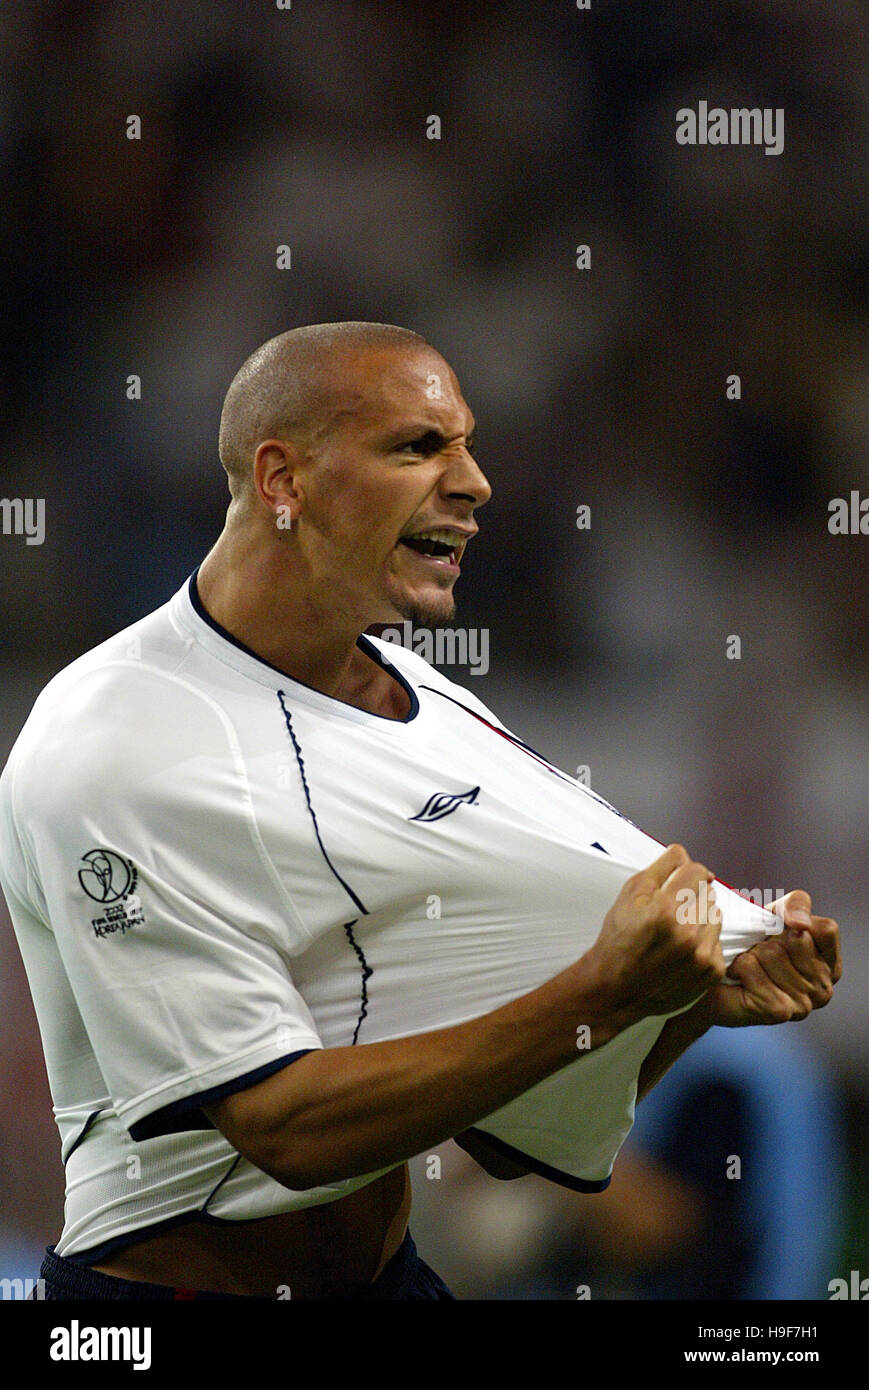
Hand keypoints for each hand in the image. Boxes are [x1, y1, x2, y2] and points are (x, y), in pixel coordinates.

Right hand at [590, 843, 725, 1024]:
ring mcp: (703, 955)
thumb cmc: (619, 940)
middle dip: (691, 896)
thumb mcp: (630, 895)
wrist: (615, 989)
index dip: (685, 872)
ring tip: (677, 930)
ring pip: (716, 915)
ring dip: (700, 917)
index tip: (679, 879)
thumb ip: (660, 868)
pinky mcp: (712, 972)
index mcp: (666, 909)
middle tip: (670, 910)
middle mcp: (688, 933)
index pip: (697, 871)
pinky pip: (718, 941)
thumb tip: (684, 854)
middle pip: (708, 892)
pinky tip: (683, 950)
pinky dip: (704, 942)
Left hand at [705, 891, 840, 1027]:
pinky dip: (739, 966)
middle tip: (760, 953)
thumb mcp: (778, 913)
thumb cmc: (752, 943)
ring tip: (750, 967)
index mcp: (830, 965)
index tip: (782, 932)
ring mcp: (804, 1005)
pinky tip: (739, 977)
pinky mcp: (779, 1011)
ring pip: (773, 954)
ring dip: (753, 954)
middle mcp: (824, 989)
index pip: (826, 929)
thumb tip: (800, 925)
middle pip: (798, 939)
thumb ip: (797, 905)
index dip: (796, 921)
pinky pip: (754, 969)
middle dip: (771, 939)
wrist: (717, 976)